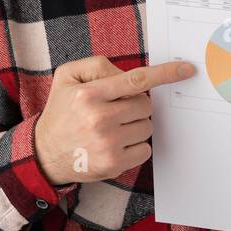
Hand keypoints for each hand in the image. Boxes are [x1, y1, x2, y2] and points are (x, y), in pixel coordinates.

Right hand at [34, 55, 195, 185]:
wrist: (44, 154)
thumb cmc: (61, 112)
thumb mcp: (67, 77)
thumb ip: (98, 66)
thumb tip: (130, 74)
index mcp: (88, 94)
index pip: (136, 80)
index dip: (165, 73)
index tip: (186, 69)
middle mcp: (98, 118)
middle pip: (145, 105)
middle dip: (136, 106)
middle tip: (116, 111)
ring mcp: (107, 143)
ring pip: (147, 127)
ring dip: (135, 126)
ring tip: (111, 129)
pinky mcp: (113, 163)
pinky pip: (145, 149)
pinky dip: (135, 146)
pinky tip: (115, 145)